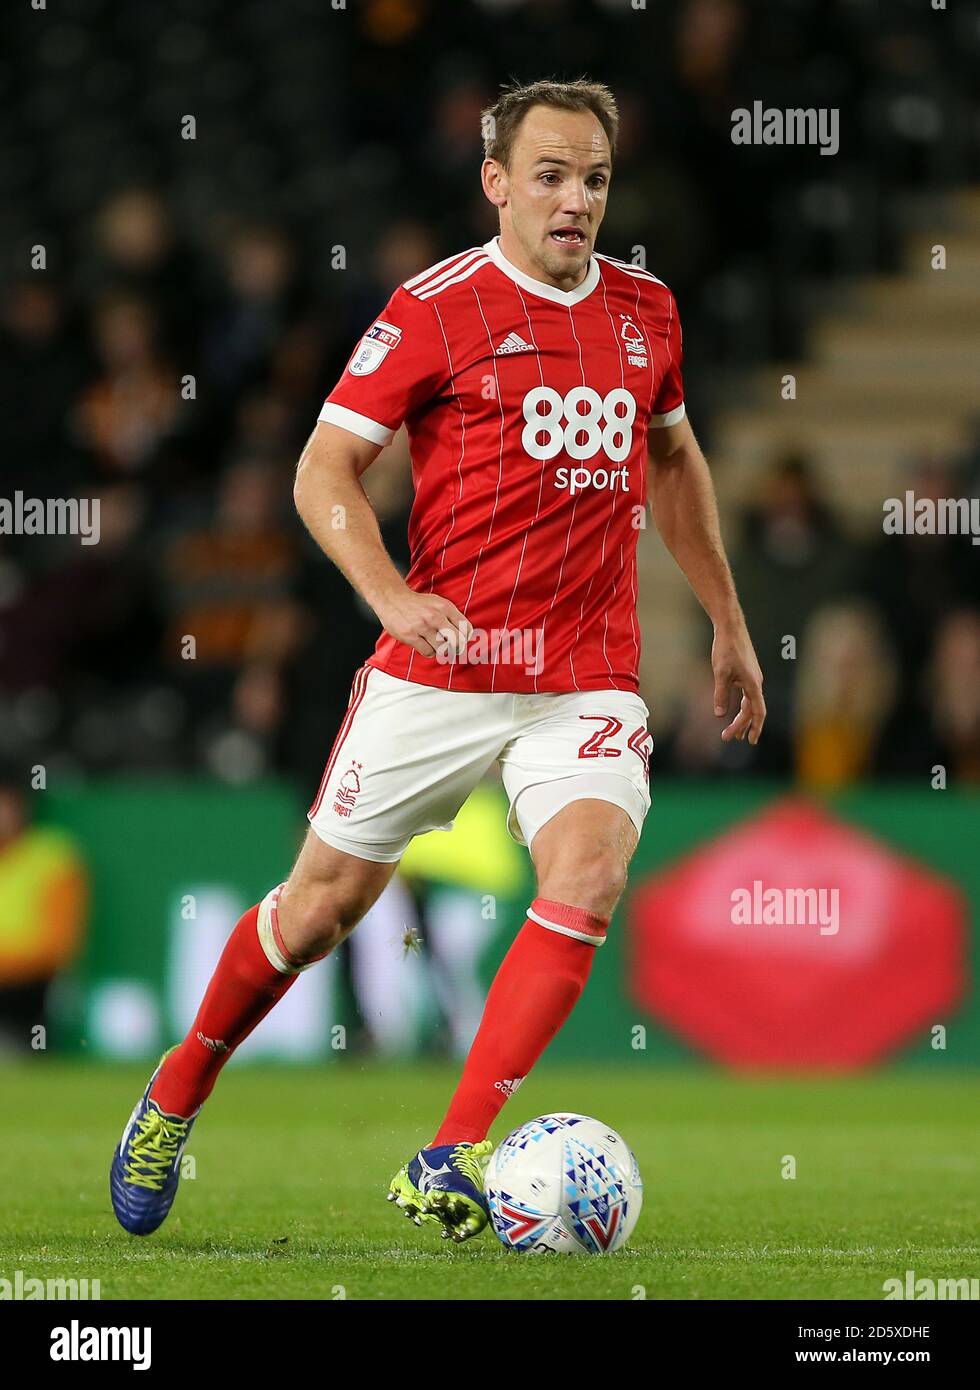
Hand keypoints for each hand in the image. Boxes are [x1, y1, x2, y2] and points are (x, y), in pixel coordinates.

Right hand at [376, 585, 472, 659]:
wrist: (392, 599)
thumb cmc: (417, 604)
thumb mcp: (437, 603)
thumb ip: (451, 616)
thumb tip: (465, 635)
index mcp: (445, 607)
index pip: (466, 628)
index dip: (466, 638)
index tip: (462, 640)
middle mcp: (435, 616)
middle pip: (457, 641)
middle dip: (457, 648)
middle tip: (453, 649)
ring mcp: (422, 626)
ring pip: (442, 649)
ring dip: (440, 650)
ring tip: (435, 644)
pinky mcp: (411, 635)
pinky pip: (428, 652)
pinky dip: (428, 651)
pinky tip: (425, 644)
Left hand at [711, 618, 765, 744]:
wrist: (730, 627)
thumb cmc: (725, 648)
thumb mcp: (720, 673)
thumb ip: (721, 695)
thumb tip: (720, 715)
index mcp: (753, 684)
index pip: (757, 711)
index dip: (755, 727)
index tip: (750, 741)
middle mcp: (756, 682)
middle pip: (751, 710)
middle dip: (741, 726)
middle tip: (727, 738)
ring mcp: (752, 677)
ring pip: (749, 703)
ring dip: (742, 718)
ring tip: (734, 732)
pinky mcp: (747, 673)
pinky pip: (746, 695)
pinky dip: (741, 706)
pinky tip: (734, 711)